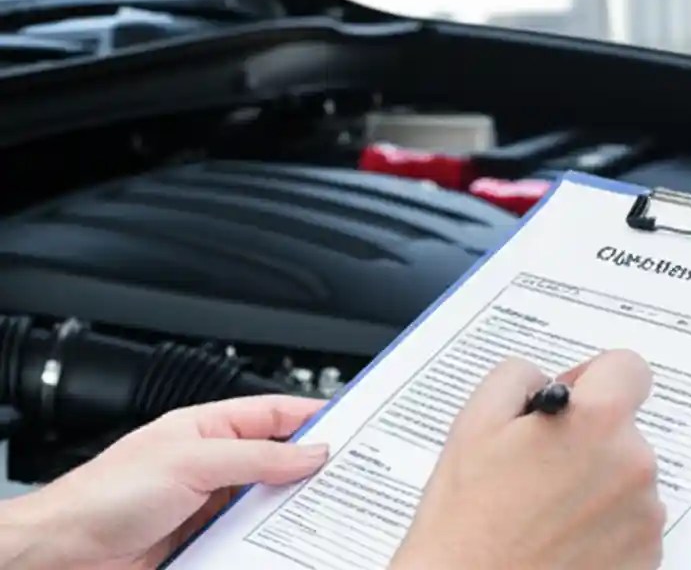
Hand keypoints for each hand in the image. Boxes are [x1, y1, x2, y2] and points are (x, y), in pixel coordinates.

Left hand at [0, 395, 328, 569]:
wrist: (61, 554)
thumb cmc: (105, 496)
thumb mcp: (192, 463)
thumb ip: (256, 456)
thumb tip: (311, 451)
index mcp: (208, 428)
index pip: (274, 413)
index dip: (314, 415)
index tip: (353, 424)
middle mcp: (212, 465)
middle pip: (278, 461)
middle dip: (312, 468)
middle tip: (350, 475)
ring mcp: (209, 506)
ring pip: (268, 504)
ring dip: (292, 510)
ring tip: (324, 513)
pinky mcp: (206, 542)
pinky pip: (250, 539)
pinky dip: (271, 543)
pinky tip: (287, 545)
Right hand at [392, 350, 664, 569]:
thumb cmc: (467, 525)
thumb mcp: (474, 426)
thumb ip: (518, 377)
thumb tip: (549, 379)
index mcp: (597, 422)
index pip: (629, 368)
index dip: (597, 380)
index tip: (574, 404)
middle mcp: (634, 466)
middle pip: (624, 431)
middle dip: (588, 441)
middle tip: (537, 473)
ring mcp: (645, 519)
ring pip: (627, 481)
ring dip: (595, 489)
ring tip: (543, 516)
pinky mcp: (647, 560)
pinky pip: (631, 527)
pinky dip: (604, 531)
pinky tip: (561, 544)